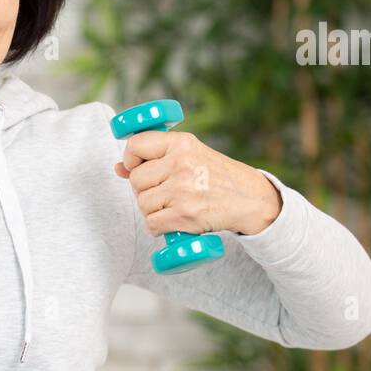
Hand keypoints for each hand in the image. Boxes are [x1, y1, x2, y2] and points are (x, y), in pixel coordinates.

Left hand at [115, 130, 281, 236]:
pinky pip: (152, 224)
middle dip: (145, 190)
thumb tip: (119, 168)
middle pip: (136, 181)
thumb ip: (155, 158)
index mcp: (181, 143)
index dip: (130, 159)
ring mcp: (183, 189)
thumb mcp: (190, 155)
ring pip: (143, 204)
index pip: (135, 145)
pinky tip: (174, 220)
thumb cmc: (216, 176)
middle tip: (165, 192)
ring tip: (173, 206)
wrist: (251, 200)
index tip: (136, 167)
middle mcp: (181, 163)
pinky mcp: (186, 214)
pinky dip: (159, 227)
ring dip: (153, 210)